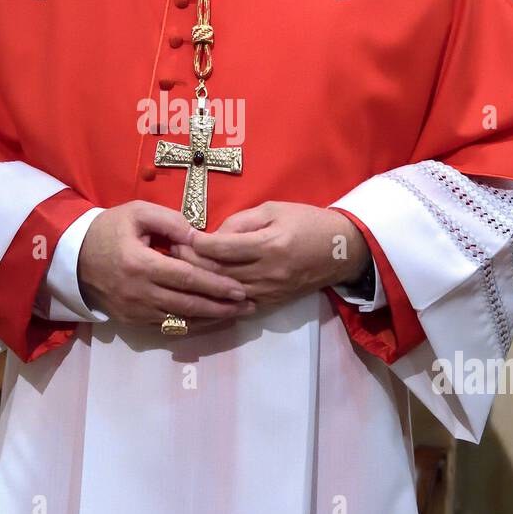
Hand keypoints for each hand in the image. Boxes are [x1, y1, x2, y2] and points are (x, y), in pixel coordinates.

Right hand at [77, 201, 256, 331]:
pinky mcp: (131, 320)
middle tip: (248, 305)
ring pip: (180, 320)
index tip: (240, 288)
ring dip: (210, 319)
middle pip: (188, 304)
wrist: (71, 257)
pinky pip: (166, 327)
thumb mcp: (137, 212)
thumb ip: (170, 221)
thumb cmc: (107, 229)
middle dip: (221, 306)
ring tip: (235, 314)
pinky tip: (208, 319)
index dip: (216, 285)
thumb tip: (199, 237)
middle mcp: (139, 293)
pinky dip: (190, 325)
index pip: (187, 278)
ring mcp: (135, 311)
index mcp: (141, 264)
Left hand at [169, 201, 369, 308]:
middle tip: (171, 252)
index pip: (222, 249)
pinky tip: (200, 290)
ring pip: (224, 291)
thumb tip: (212, 235)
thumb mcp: (274, 210)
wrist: (341, 250)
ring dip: (199, 282)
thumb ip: (240, 222)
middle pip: (218, 273)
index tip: (180, 236)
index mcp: (269, 245)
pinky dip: (216, 298)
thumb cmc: (307, 222)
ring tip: (179, 270)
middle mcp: (268, 272)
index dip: (197, 243)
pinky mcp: (271, 303)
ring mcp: (269, 291)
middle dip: (191, 263)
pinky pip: (236, 303)